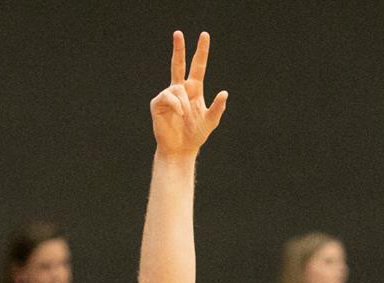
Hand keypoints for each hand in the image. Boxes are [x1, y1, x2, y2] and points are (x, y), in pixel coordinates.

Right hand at [150, 31, 228, 157]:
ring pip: (178, 89)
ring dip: (184, 104)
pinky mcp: (158, 103)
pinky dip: (177, 106)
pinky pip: (169, 97)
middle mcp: (180, 89)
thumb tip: (224, 93)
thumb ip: (217, 108)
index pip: (198, 66)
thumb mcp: (211, 121)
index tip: (204, 35)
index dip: (201, 51)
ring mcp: (168, 95)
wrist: (180, 149)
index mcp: (194, 89)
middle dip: (178, 48)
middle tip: (178, 33)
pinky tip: (179, 114)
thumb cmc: (195, 135)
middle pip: (178, 64)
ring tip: (185, 117)